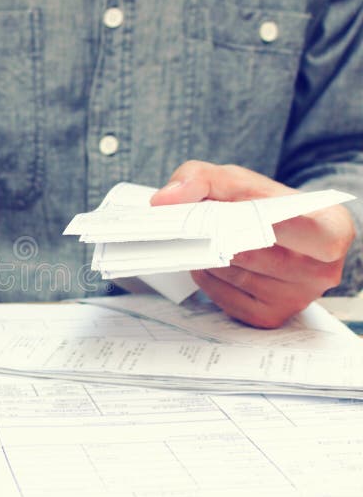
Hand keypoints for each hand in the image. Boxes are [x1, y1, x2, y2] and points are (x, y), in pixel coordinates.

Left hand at [150, 161, 354, 327]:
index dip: (258, 222)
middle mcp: (320, 271)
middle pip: (255, 253)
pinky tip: (206, 261)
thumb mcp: (235, 181)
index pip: (300, 229)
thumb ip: (199, 179)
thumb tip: (165, 200)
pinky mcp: (268, 317)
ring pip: (235, 275)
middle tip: (188, 225)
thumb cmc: (261, 205)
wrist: (274, 233)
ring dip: (207, 256)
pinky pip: (225, 298)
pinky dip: (207, 278)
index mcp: (330, 230)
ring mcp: (295, 299)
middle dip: (216, 237)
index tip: (224, 214)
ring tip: (199, 239)